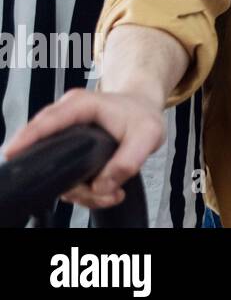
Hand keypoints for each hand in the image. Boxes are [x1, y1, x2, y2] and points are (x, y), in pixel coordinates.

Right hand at [3, 87, 164, 209]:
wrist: (142, 109)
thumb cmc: (142, 115)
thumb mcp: (148, 135)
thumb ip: (129, 160)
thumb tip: (103, 185)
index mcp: (81, 105)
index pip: (48, 121)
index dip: (28, 138)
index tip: (13, 153)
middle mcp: (66, 117)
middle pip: (46, 152)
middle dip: (69, 181)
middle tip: (95, 193)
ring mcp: (63, 134)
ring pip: (55, 169)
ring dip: (80, 190)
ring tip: (108, 191)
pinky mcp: (65, 149)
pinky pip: (63, 174)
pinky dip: (82, 188)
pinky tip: (103, 190)